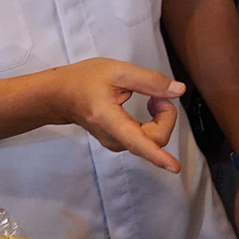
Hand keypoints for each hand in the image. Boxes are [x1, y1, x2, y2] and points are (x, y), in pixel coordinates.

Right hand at [50, 58, 187, 172]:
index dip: (158, 156)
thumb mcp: (118, 72)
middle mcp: (113, 138)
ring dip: (161, 119)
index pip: (138, 143)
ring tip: (152, 98)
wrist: (61, 95)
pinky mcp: (119, 142)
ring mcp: (115, 143)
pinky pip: (146, 139)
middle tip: (158, 95)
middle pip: (153, 139)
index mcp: (110, 120)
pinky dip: (154, 123)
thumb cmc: (84, 81)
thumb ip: (150, 81)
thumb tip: (177, 90)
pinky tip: (148, 107)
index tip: (173, 167)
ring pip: (151, 140)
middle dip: (166, 116)